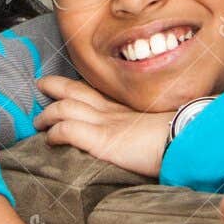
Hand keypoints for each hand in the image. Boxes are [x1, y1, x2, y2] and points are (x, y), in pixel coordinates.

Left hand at [34, 76, 172, 176]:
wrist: (185, 139)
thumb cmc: (178, 136)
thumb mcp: (158, 126)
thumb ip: (145, 128)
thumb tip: (147, 138)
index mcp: (125, 108)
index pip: (96, 92)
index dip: (78, 88)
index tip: (67, 87)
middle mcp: (112, 111)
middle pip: (76, 91)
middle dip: (56, 86)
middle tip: (42, 84)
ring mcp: (105, 123)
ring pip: (65, 108)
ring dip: (48, 114)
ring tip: (39, 121)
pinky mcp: (101, 139)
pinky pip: (68, 130)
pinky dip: (55, 133)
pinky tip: (49, 139)